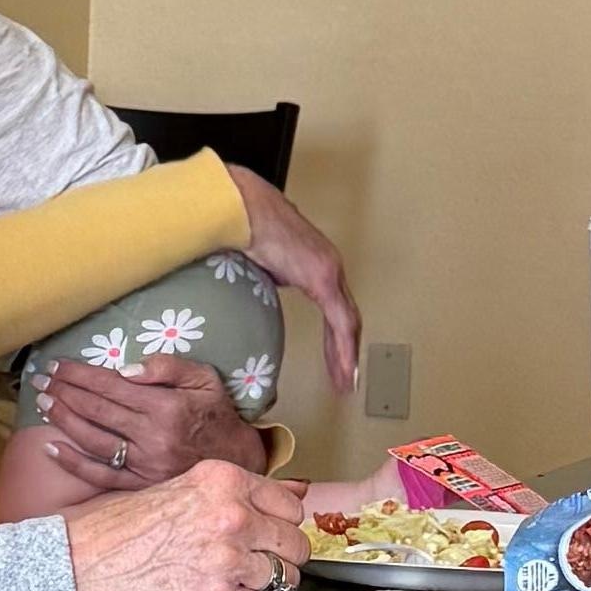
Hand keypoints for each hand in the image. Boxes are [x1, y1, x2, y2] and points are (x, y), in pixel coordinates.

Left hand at [34, 355, 256, 496]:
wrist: (237, 460)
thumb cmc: (217, 414)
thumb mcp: (205, 378)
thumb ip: (167, 367)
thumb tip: (124, 370)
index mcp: (166, 407)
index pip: (111, 386)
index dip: (80, 374)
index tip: (57, 365)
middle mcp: (153, 436)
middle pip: (96, 410)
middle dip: (64, 392)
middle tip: (39, 380)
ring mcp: (145, 464)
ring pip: (93, 440)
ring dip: (63, 420)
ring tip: (43, 403)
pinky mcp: (141, 485)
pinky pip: (100, 475)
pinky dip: (73, 462)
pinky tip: (51, 447)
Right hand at [62, 449, 306, 590]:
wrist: (80, 564)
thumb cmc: (120, 530)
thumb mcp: (180, 489)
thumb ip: (232, 495)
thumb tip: (290, 497)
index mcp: (223, 481)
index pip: (290, 505)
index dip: (283, 525)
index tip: (272, 535)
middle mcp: (231, 516)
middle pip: (295, 544)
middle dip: (280, 558)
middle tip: (255, 564)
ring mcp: (227, 559)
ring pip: (285, 580)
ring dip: (264, 587)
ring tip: (234, 584)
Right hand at [226, 170, 362, 399]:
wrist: (242, 208)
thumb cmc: (244, 228)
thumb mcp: (262, 264)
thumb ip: (270, 280)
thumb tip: (259, 294)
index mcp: (317, 264)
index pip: (335, 308)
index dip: (336, 336)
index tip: (335, 358)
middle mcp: (330, 267)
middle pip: (346, 319)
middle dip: (344, 351)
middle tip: (344, 379)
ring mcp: (329, 272)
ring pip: (347, 324)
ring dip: (346, 356)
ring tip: (344, 382)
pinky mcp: (322, 278)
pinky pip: (339, 322)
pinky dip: (343, 348)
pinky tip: (344, 368)